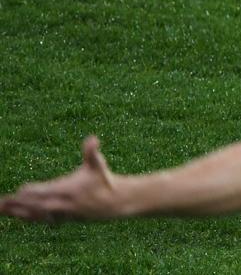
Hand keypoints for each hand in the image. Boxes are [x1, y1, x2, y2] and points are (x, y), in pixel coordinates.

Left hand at [0, 136, 121, 222]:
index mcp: (69, 189)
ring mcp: (60, 212)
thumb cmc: (104, 180)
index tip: (19, 189)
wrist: (113, 203)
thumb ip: (91, 152)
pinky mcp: (60, 218)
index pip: (47, 191)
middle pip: (36, 205)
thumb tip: (93, 138)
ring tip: (2, 209)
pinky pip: (40, 219)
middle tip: (1, 202)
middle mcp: (62, 203)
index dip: (33, 191)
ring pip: (35, 214)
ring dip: (17, 212)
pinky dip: (27, 217)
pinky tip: (16, 215)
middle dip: (18, 204)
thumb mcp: (98, 165)